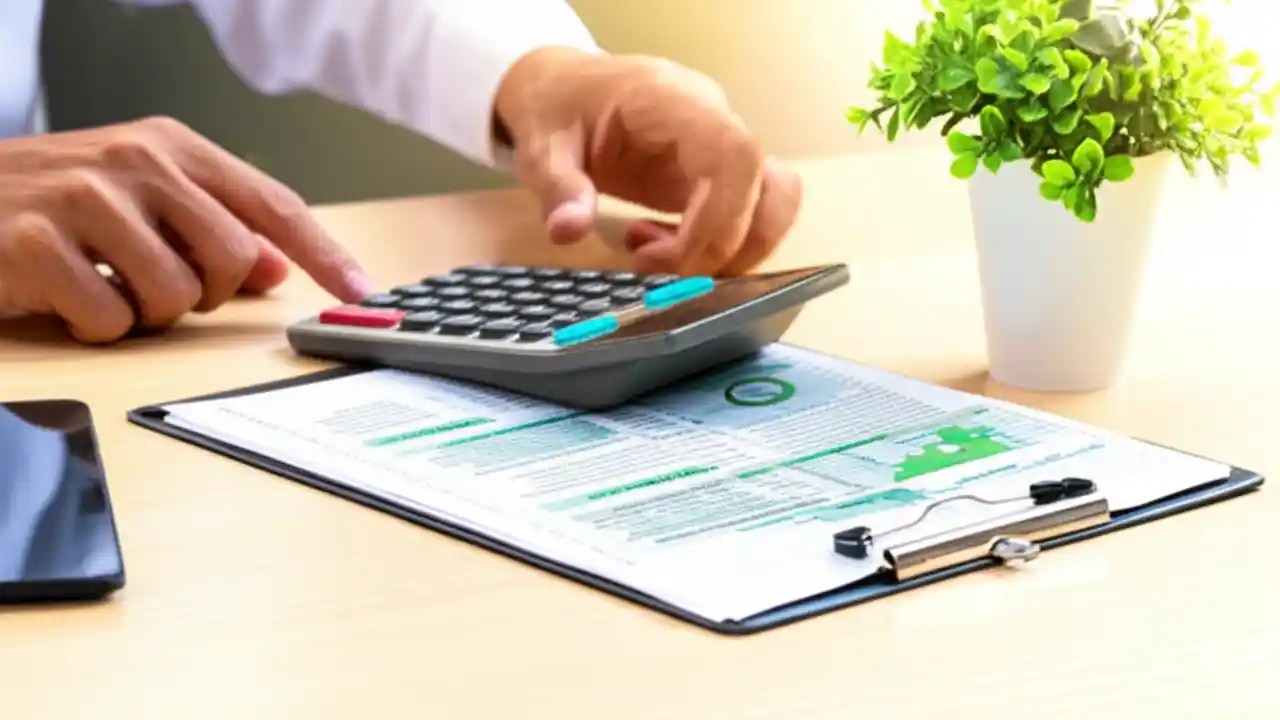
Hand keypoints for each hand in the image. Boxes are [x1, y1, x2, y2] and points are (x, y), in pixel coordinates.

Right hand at [0, 117, 372, 342]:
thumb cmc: (53, 203)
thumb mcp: (138, 200)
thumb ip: (211, 227)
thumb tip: (275, 269)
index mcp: (170, 145)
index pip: (271, 203)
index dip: (323, 252)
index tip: (362, 292)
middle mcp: (136, 159)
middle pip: (232, 259)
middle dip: (204, 294)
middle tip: (157, 284)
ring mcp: (86, 197)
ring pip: (176, 296)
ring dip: (146, 314)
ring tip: (105, 285)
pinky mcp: (40, 243)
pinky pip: (112, 321)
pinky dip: (95, 327)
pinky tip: (65, 298)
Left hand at [495, 48, 802, 275]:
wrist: (566, 89)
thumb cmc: (557, 107)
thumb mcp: (540, 144)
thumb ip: (557, 186)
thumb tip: (567, 231)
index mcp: (674, 101)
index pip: (734, 154)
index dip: (724, 216)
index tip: (677, 260)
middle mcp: (713, 121)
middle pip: (769, 185)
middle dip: (728, 247)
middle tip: (661, 271)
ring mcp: (720, 150)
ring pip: (772, 203)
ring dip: (729, 251)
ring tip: (653, 256)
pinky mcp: (716, 178)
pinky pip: (747, 216)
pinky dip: (714, 247)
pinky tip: (654, 245)